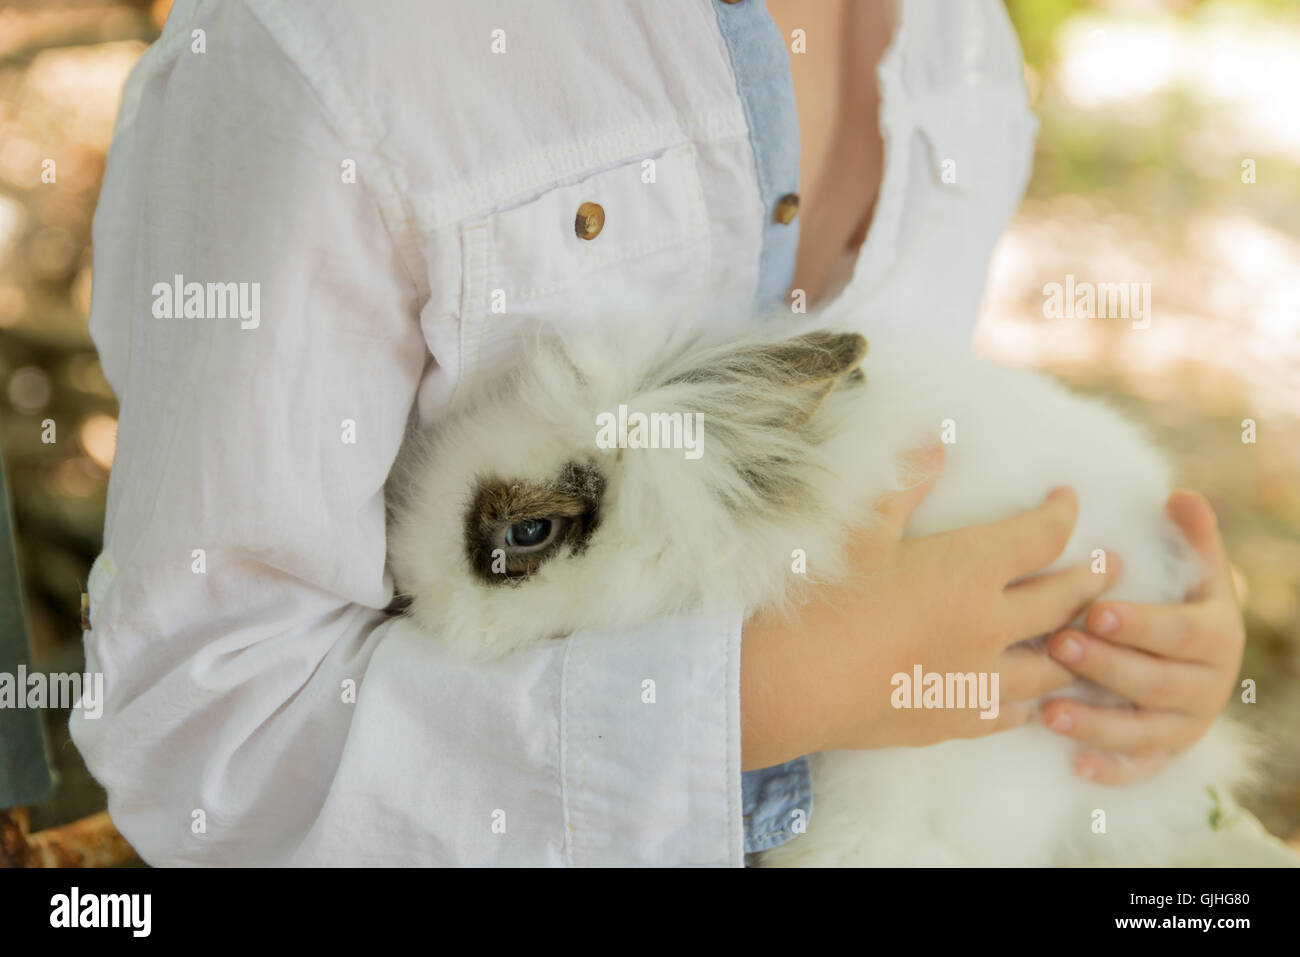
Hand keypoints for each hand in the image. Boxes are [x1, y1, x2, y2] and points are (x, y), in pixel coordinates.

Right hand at [740, 443, 1122, 769]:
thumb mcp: (860, 531)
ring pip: (1052, 665)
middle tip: (1112, 565)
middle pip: (1063, 600)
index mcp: (969, 570)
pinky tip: (1031, 697)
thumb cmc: (819, 598)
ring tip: (1085, 634)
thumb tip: (933, 440)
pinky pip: (1013, 713)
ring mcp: (976, 681)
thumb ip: (905, 484)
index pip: (1040, 535)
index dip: (1062, 512)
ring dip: (1074, 644)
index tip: (1068, 499)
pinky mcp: (953, 722)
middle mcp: (989, 626)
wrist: (786, 684)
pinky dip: (1031, 699)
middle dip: (1092, 576)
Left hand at [1039, 490, 1245, 784]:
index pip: (1179, 633)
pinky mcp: (1162, 755)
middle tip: (1057, 645)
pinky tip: (1073, 764)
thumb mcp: (1193, 571)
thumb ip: (1191, 537)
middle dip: (1105, 666)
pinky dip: (1110, 771)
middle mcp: (1206, 686)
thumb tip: (1180, 495)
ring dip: (1096, 722)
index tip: (1093, 610)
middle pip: (1155, 682)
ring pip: (1142, 732)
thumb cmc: (1180, 603)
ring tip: (1047, 709)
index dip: (1139, 624)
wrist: (1196, 660)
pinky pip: (1138, 770)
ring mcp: (1184, 726)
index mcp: (1215, 636)